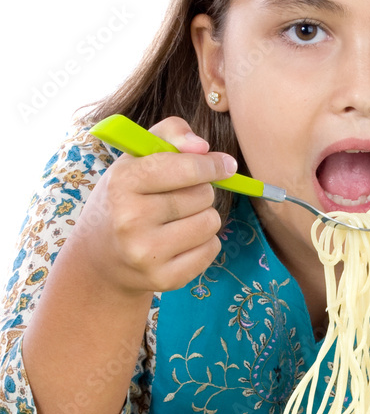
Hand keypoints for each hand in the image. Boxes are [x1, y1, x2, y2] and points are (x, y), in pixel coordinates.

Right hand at [77, 116, 237, 294]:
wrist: (100, 257)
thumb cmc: (126, 197)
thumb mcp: (136, 158)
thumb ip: (170, 134)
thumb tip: (203, 147)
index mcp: (122, 182)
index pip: (186, 168)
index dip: (211, 165)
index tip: (224, 165)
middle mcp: (130, 219)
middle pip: (204, 196)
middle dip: (200, 192)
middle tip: (178, 198)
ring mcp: (146, 253)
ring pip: (211, 223)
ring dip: (203, 217)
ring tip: (177, 220)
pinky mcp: (163, 279)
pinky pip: (211, 249)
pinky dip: (203, 243)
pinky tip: (179, 242)